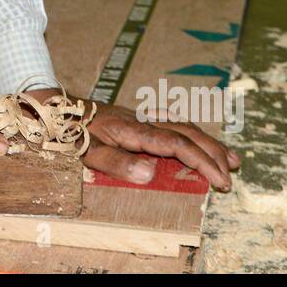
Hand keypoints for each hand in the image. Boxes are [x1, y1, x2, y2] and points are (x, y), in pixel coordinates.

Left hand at [30, 88, 239, 190]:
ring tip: (231, 158)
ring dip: (208, 141)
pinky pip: (173, 121)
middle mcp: (143, 120)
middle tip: (233, 174)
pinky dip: (192, 131)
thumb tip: (150, 173)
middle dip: (213, 153)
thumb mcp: (86, 152)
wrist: (54, 107)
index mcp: (134, 130)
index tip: (220, 179)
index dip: (202, 161)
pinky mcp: (137, 116)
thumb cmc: (69, 132)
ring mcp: (141, 116)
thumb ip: (117, 163)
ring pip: (184, 125)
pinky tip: (198, 137)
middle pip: (187, 132)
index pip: (177, 145)